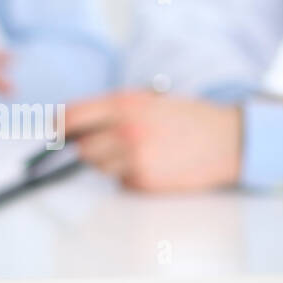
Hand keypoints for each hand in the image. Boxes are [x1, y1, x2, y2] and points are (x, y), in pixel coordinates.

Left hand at [66, 90, 241, 191]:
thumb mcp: (145, 100)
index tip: (54, 132)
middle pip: (81, 148)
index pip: (70, 116)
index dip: (58, 126)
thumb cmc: (184, 117)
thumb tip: (68, 125)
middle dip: (87, 148)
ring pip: (99, 167)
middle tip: (106, 144)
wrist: (228, 139)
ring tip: (138, 152)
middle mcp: (126, 131)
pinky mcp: (146, 181)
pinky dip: (129, 176)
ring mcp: (135, 158)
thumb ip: (108, 110)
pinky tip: (153, 164)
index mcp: (123, 104)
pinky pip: (121, 181)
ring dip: (109, 163)